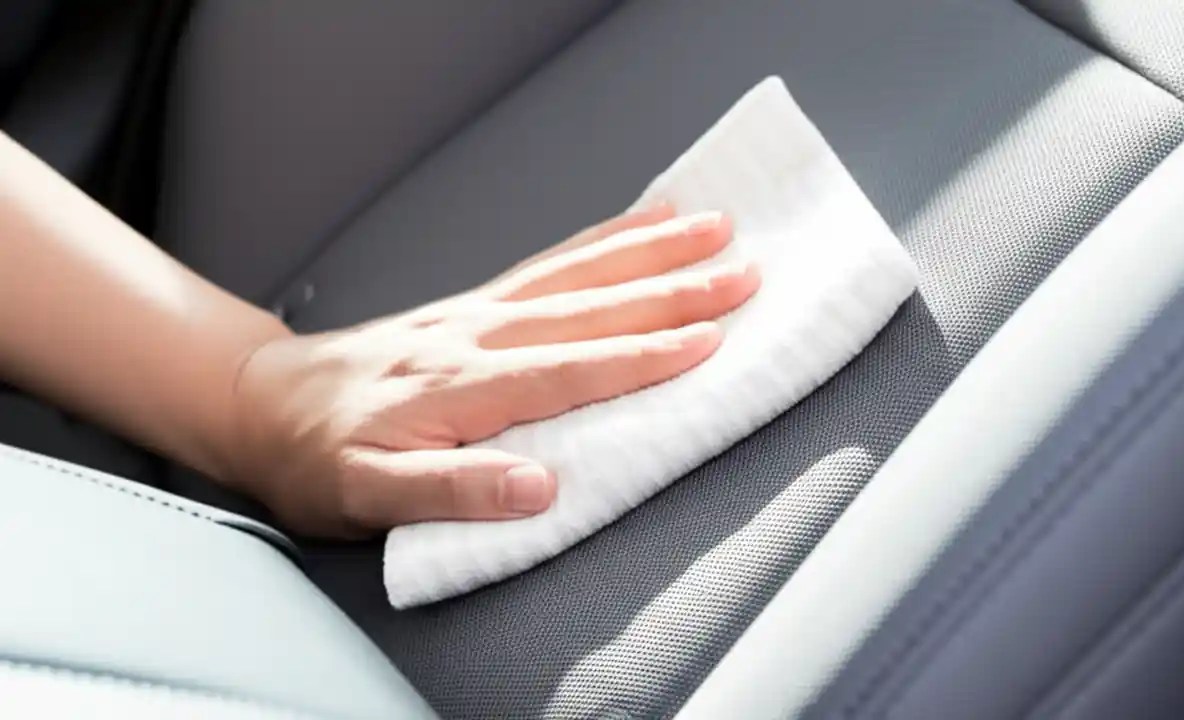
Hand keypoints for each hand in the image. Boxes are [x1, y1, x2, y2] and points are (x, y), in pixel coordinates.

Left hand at [226, 206, 759, 536]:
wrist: (265, 403)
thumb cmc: (318, 457)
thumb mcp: (366, 497)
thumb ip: (452, 493)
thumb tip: (537, 487)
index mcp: (461, 389)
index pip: (570, 368)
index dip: (642, 356)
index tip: (707, 341)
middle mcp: (478, 338)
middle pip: (592, 307)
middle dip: (672, 289)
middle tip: (743, 272)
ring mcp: (479, 313)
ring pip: (579, 273)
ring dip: (650, 250)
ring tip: (713, 228)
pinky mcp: (476, 304)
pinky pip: (550, 263)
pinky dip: (602, 240)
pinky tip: (641, 223)